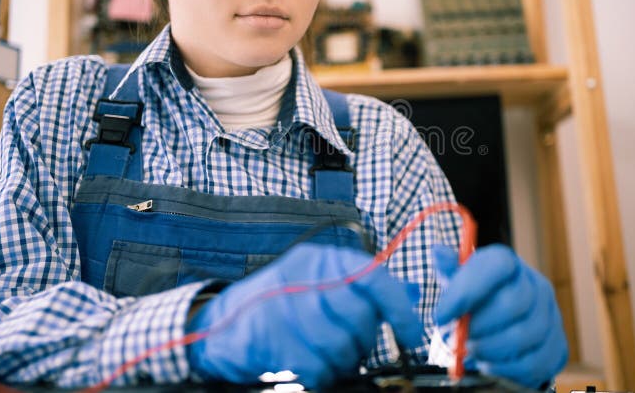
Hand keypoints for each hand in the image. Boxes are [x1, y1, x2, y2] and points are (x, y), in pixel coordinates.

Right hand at [186, 243, 423, 387]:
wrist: (223, 325)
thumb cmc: (282, 307)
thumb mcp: (322, 287)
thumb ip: (364, 290)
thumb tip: (410, 294)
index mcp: (320, 260)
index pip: (372, 276)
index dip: (399, 308)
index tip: (411, 335)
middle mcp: (301, 275)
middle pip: (358, 315)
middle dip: (363, 341)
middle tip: (353, 349)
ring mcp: (281, 304)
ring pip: (338, 343)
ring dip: (341, 362)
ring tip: (329, 359)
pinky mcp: (267, 334)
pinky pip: (314, 364)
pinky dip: (320, 374)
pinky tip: (312, 369)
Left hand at [433, 244, 567, 388]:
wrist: (503, 326)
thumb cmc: (476, 300)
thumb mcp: (458, 282)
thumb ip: (450, 271)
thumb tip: (438, 252)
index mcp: (509, 263)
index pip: (497, 265)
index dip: (467, 290)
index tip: (442, 315)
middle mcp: (535, 284)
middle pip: (513, 303)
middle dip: (480, 326)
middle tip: (459, 340)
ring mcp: (551, 315)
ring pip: (525, 335)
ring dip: (490, 349)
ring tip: (471, 352)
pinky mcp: (558, 346)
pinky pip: (536, 362)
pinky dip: (506, 369)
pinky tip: (488, 365)